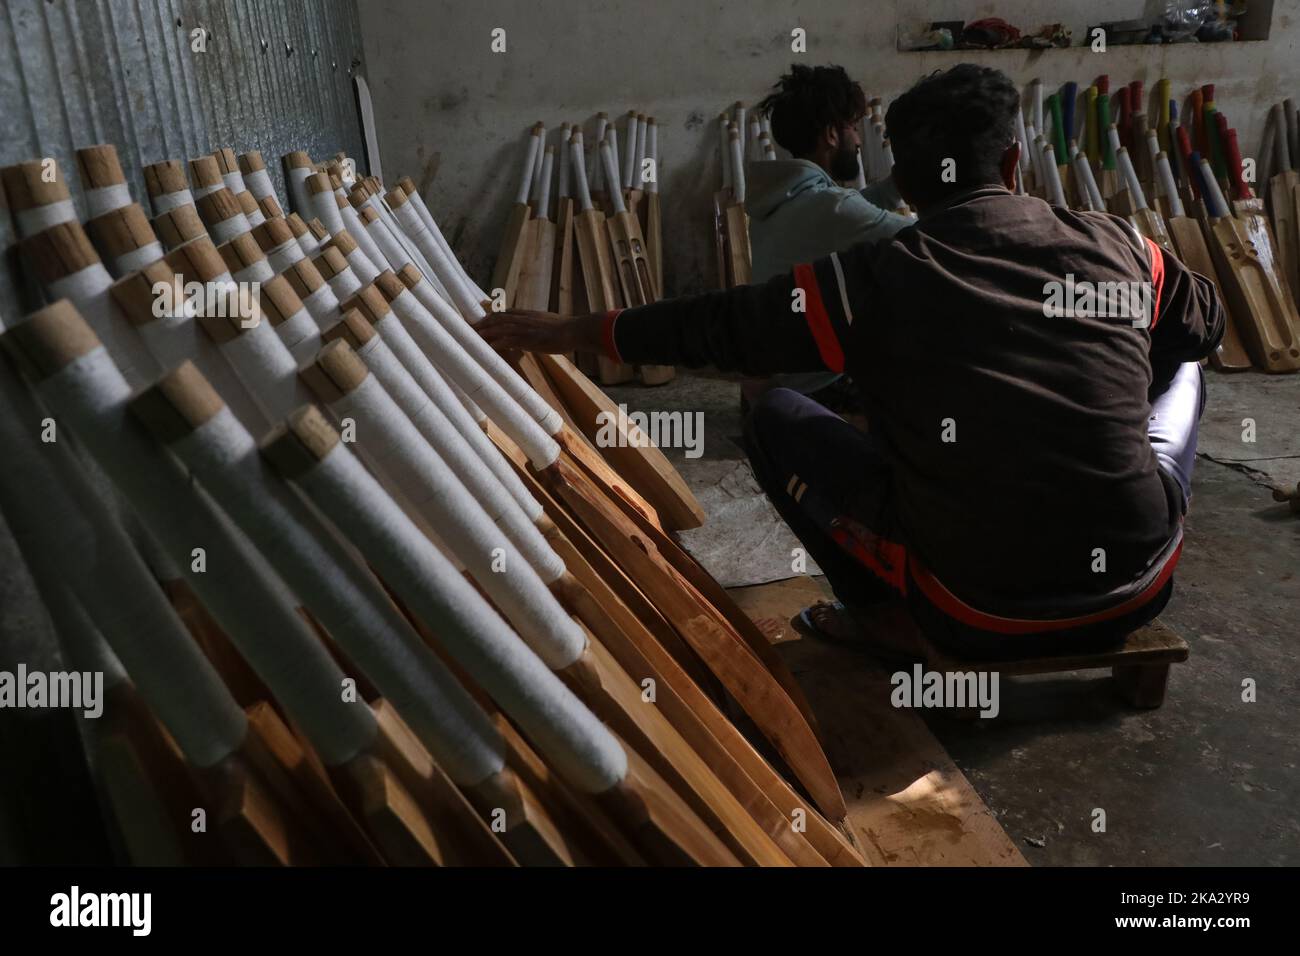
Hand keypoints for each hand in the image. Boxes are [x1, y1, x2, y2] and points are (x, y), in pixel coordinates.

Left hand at [477, 309, 604, 354]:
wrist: (575, 330)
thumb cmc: (565, 329)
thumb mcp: (547, 323)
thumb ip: (536, 326)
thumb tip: (532, 332)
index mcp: (528, 315)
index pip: (504, 313)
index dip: (490, 317)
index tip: (480, 321)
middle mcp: (523, 319)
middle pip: (497, 318)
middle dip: (482, 323)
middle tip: (469, 329)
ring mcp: (525, 328)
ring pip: (499, 327)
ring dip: (485, 332)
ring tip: (473, 337)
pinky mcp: (528, 338)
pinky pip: (508, 339)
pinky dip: (497, 342)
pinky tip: (489, 346)